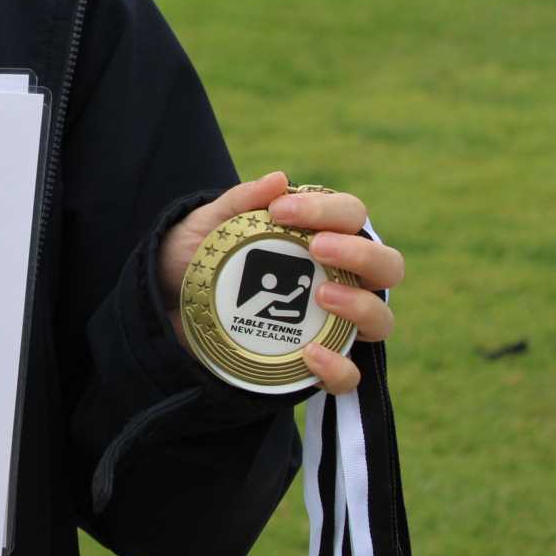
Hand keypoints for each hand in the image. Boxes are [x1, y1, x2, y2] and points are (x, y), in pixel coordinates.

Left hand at [157, 171, 405, 395]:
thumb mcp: (209, 225)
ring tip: (321, 295)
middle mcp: (342, 279)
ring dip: (360, 305)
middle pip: (386, 265)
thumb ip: (240, 202)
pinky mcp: (317, 364)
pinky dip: (339, 367)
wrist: (169, 307)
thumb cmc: (200, 259)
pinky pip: (349, 375)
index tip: (281, 211)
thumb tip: (279, 180)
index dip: (327, 209)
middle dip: (361, 253)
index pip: (352, 215)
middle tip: (318, 249)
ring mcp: (334, 324)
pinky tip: (310, 354)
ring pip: (380, 318)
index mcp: (324, 237)